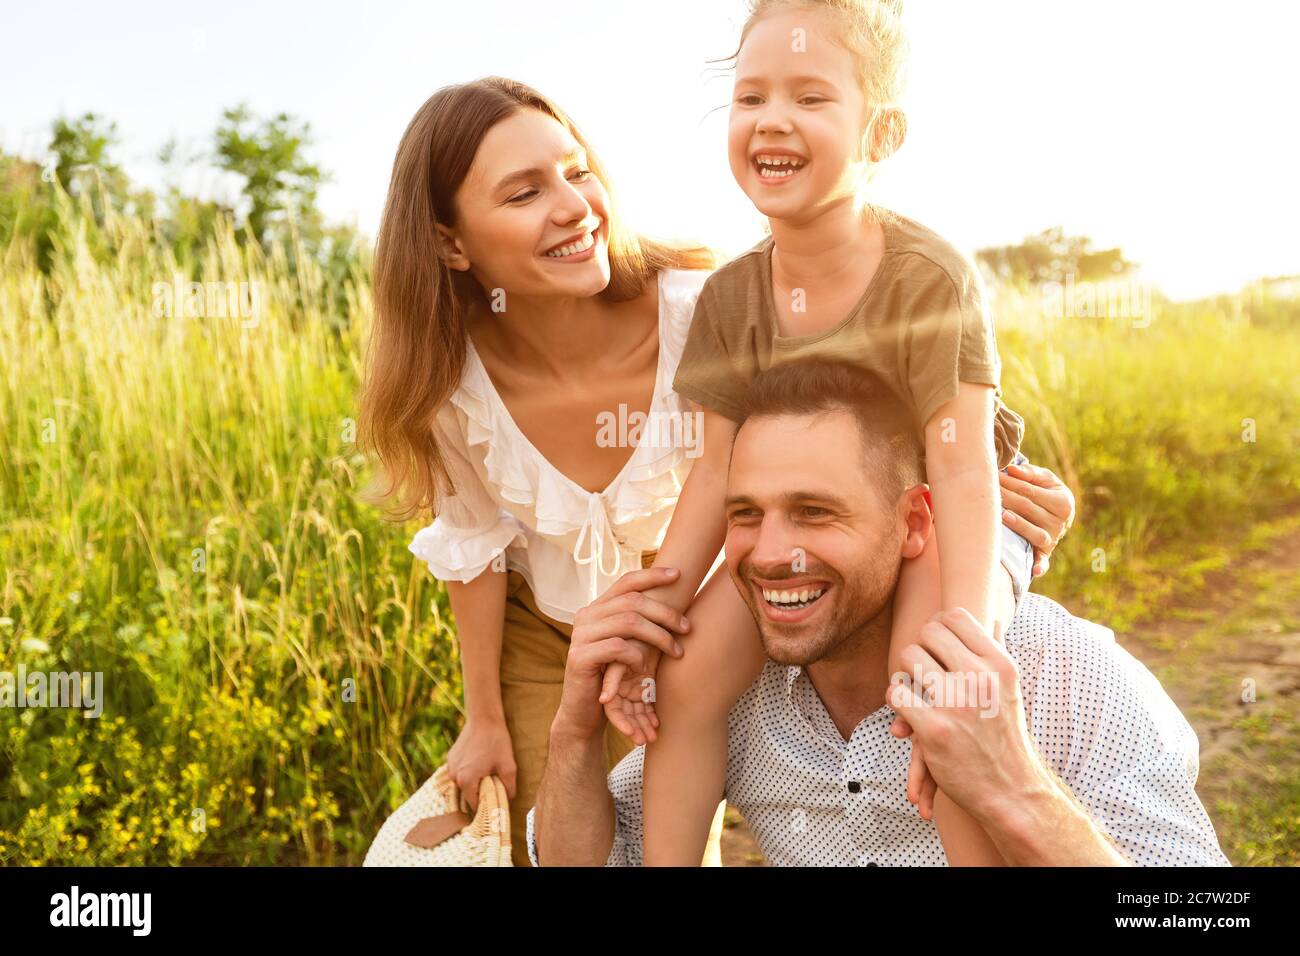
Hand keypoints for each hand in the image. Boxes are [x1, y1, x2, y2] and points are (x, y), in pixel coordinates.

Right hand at [445, 715, 516, 811]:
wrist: (484, 718)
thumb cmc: (496, 741)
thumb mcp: (509, 766)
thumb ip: (509, 788)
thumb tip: (508, 801)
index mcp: (466, 780)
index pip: (474, 804)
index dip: (486, 804)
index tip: (496, 799)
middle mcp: (454, 776)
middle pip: (468, 794)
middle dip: (480, 792)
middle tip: (494, 783)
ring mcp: (450, 766)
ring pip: (463, 783)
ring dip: (474, 781)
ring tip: (487, 771)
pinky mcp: (450, 758)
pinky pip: (459, 772)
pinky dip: (468, 772)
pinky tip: (479, 762)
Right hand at [554, 567, 688, 744]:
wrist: (584, 712)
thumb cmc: (612, 677)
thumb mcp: (626, 644)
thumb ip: (637, 623)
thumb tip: (672, 599)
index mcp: (597, 608)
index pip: (626, 582)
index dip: (652, 575)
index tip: (678, 575)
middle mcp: (586, 616)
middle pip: (632, 601)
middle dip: (665, 613)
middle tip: (687, 628)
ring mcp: (580, 635)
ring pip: (628, 621)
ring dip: (659, 635)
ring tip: (676, 651)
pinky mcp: (579, 657)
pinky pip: (617, 647)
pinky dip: (637, 654)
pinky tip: (644, 666)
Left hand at [887, 608, 1041, 821]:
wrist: (1012, 791)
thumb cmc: (1005, 735)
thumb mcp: (1009, 689)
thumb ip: (996, 652)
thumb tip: (993, 616)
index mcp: (1000, 664)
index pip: (955, 617)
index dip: (937, 626)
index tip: (935, 645)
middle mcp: (981, 678)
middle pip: (928, 632)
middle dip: (920, 648)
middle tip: (922, 668)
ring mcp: (958, 703)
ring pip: (909, 658)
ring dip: (904, 673)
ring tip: (913, 689)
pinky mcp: (935, 730)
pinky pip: (896, 693)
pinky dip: (894, 698)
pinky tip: (903, 710)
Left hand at [999, 461, 1075, 577]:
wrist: (1060, 513)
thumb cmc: (1047, 491)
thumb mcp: (1045, 479)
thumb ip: (1030, 473)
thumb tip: (1011, 470)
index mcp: (1062, 502)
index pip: (1030, 491)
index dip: (1010, 483)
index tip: (992, 477)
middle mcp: (1059, 522)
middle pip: (1028, 509)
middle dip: (1005, 497)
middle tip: (987, 490)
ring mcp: (1052, 539)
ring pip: (1034, 533)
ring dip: (1018, 525)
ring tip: (1002, 516)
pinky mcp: (1045, 553)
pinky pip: (1043, 561)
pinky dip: (1040, 566)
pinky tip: (1034, 571)